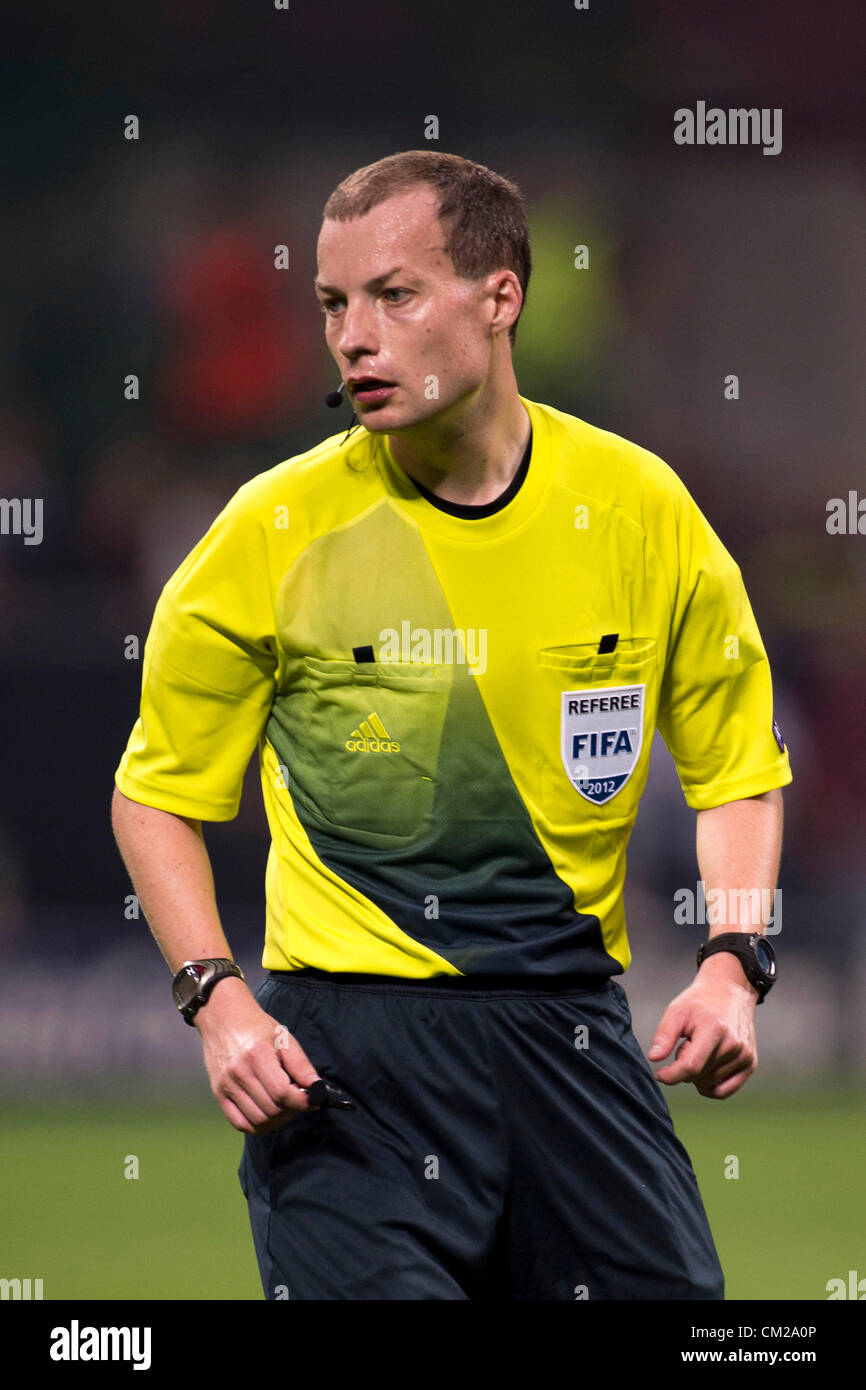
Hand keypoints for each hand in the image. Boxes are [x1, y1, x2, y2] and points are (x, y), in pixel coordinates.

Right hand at [193, 975, 321, 1133]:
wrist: (223, 1019)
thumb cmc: (257, 1028)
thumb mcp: (284, 1038)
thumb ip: (301, 1065)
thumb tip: (317, 1090)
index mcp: (257, 1055)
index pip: (282, 1093)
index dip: (302, 1101)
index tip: (313, 1100)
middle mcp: (238, 1073)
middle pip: (272, 1109)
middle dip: (292, 1110)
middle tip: (298, 1099)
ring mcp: (226, 1086)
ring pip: (258, 1121)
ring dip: (277, 1120)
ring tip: (284, 1106)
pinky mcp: (219, 1094)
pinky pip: (240, 1124)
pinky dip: (258, 1125)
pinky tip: (268, 1113)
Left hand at [647, 954, 758, 1098]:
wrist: (730, 991)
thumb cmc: (700, 1002)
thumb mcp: (676, 1011)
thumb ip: (664, 1036)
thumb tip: (654, 1058)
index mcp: (714, 1029)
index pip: (691, 1066)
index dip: (671, 1075)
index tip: (659, 1074)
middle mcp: (733, 1045)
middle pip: (698, 1076)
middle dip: (684, 1066)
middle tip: (687, 1045)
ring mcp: (744, 1056)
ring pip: (709, 1084)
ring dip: (697, 1074)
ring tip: (699, 1049)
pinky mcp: (750, 1064)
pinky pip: (725, 1091)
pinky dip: (710, 1087)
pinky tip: (704, 1070)